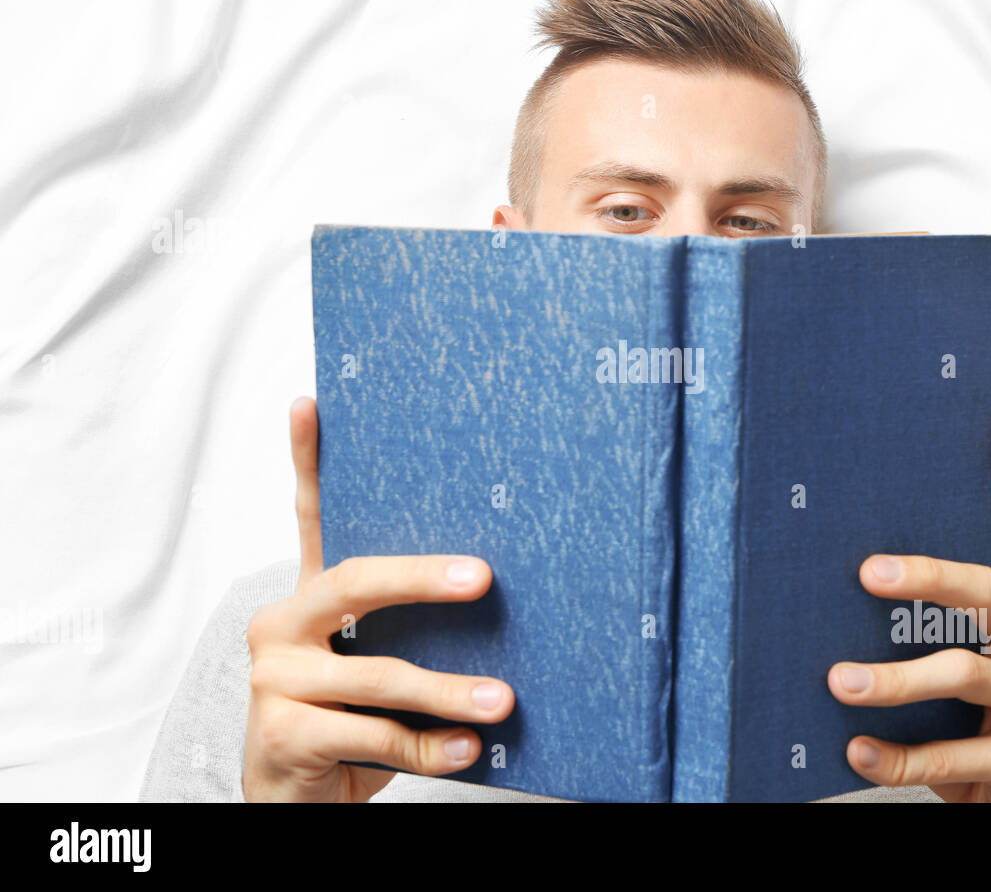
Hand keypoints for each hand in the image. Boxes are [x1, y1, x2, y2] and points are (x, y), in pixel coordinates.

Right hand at [241, 397, 515, 801]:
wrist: (295, 800)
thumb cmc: (348, 719)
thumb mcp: (375, 663)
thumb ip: (407, 629)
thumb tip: (491, 585)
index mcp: (308, 598)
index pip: (308, 518)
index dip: (308, 461)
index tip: (310, 404)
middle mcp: (281, 625)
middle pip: (355, 581)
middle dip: (423, 577)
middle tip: (482, 577)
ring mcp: (275, 678)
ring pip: (378, 674)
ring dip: (449, 690)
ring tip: (502, 700)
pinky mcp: (283, 732)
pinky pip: (374, 735)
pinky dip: (428, 746)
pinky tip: (467, 749)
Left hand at [827, 420, 990, 801]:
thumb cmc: (972, 721)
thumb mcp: (957, 665)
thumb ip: (922, 629)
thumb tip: (844, 578)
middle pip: (988, 592)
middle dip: (928, 577)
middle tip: (866, 573)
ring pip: (964, 674)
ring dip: (894, 680)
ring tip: (839, 682)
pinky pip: (954, 754)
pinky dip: (898, 757)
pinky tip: (858, 752)